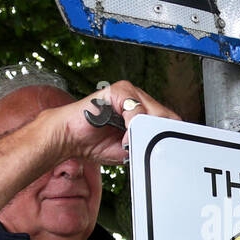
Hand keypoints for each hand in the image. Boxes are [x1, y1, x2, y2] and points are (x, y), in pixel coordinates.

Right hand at [51, 82, 179, 164]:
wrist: (70, 138)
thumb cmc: (95, 142)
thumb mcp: (128, 149)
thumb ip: (144, 145)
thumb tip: (161, 147)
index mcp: (143, 111)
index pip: (168, 120)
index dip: (169, 134)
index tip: (169, 149)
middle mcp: (138, 99)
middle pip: (165, 115)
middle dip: (158, 134)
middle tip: (147, 147)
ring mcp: (129, 93)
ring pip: (153, 111)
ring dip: (145, 131)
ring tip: (130, 142)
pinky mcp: (117, 90)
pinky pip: (135, 108)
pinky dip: (132, 125)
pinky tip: (122, 136)